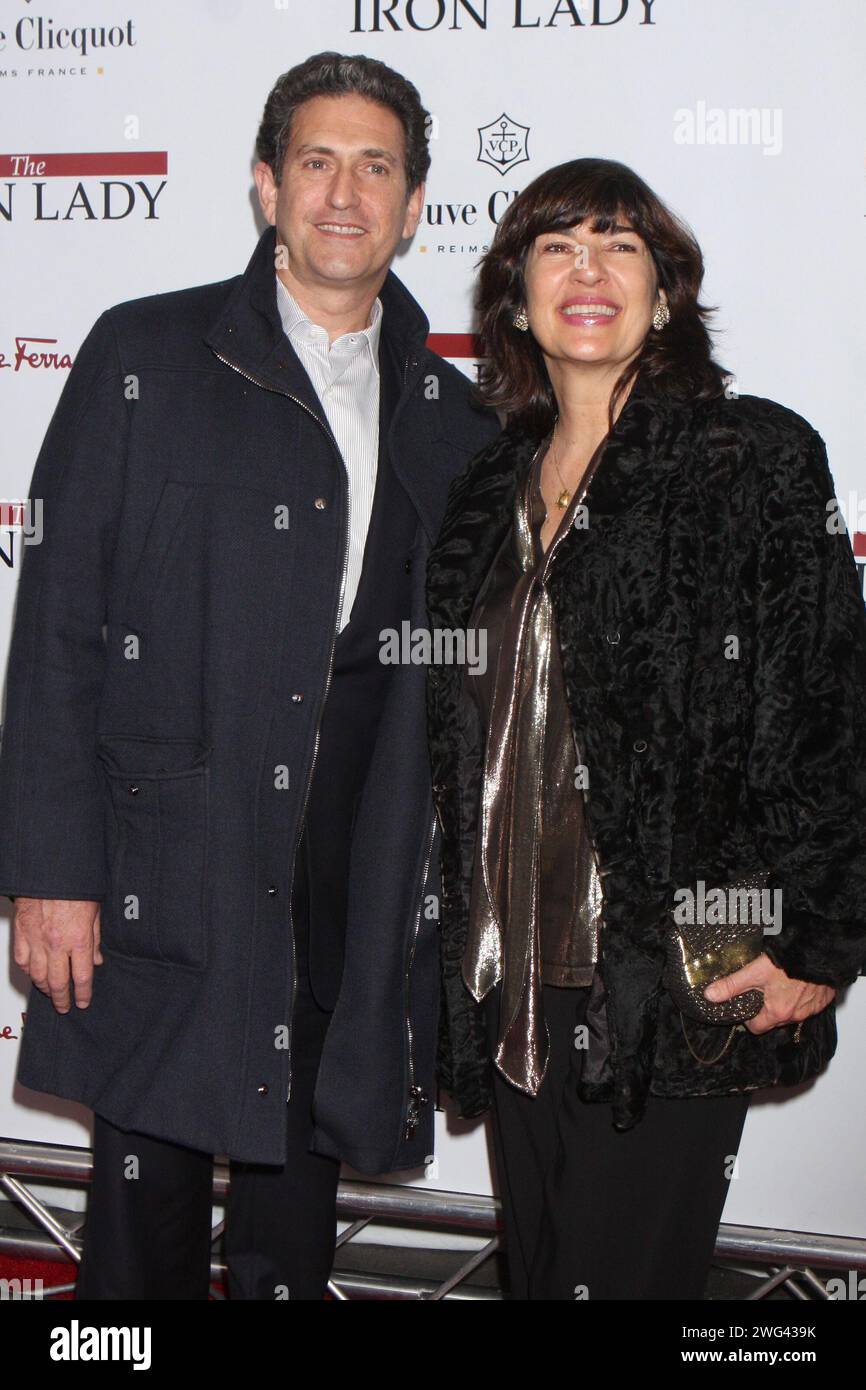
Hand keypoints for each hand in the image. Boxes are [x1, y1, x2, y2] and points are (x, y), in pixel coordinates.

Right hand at [12, 898, 102, 1013]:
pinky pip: (23, 961)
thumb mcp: (95, 912)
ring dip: (45, 988)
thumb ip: (95, 939)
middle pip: (58, 982)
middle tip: (65, 1006)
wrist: (50, 870)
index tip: (83, 1002)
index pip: (81, 977)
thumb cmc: (75, 887)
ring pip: (38, 976)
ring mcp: (36, 940)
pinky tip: (34, 975)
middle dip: (62, 998)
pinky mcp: (21, 933)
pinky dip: (28, 971)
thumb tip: (97, 960)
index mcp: (78, 939)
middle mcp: (56, 944)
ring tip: (51, 993)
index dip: (82, 994)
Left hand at [703, 952, 834, 1034]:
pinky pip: (809, 1004)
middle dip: (765, 1010)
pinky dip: (802, 997)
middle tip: (759, 991)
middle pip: (774, 1021)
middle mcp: (796, 1015)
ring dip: (784, 1003)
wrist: (818, 953)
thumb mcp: (755, 972)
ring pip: (792, 1013)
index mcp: (778, 1013)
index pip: (757, 1028)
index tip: (745, 1005)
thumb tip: (710, 995)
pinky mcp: (823, 1000)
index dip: (748, 1018)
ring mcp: (811, 1009)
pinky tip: (796, 982)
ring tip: (777, 984)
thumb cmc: (789, 962)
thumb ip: (732, 985)